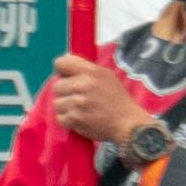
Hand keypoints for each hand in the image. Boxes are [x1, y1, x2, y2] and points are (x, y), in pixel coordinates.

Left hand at [38, 56, 156, 153]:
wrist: (129, 124)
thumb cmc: (117, 100)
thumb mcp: (107, 76)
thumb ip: (86, 69)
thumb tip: (65, 62)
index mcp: (91, 72)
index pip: (61, 63)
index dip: (63, 71)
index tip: (69, 78)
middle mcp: (83, 85)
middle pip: (57, 86)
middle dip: (66, 93)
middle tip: (81, 99)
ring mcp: (78, 102)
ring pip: (57, 103)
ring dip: (67, 108)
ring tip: (83, 111)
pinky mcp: (74, 118)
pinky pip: (60, 118)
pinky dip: (69, 121)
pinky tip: (82, 119)